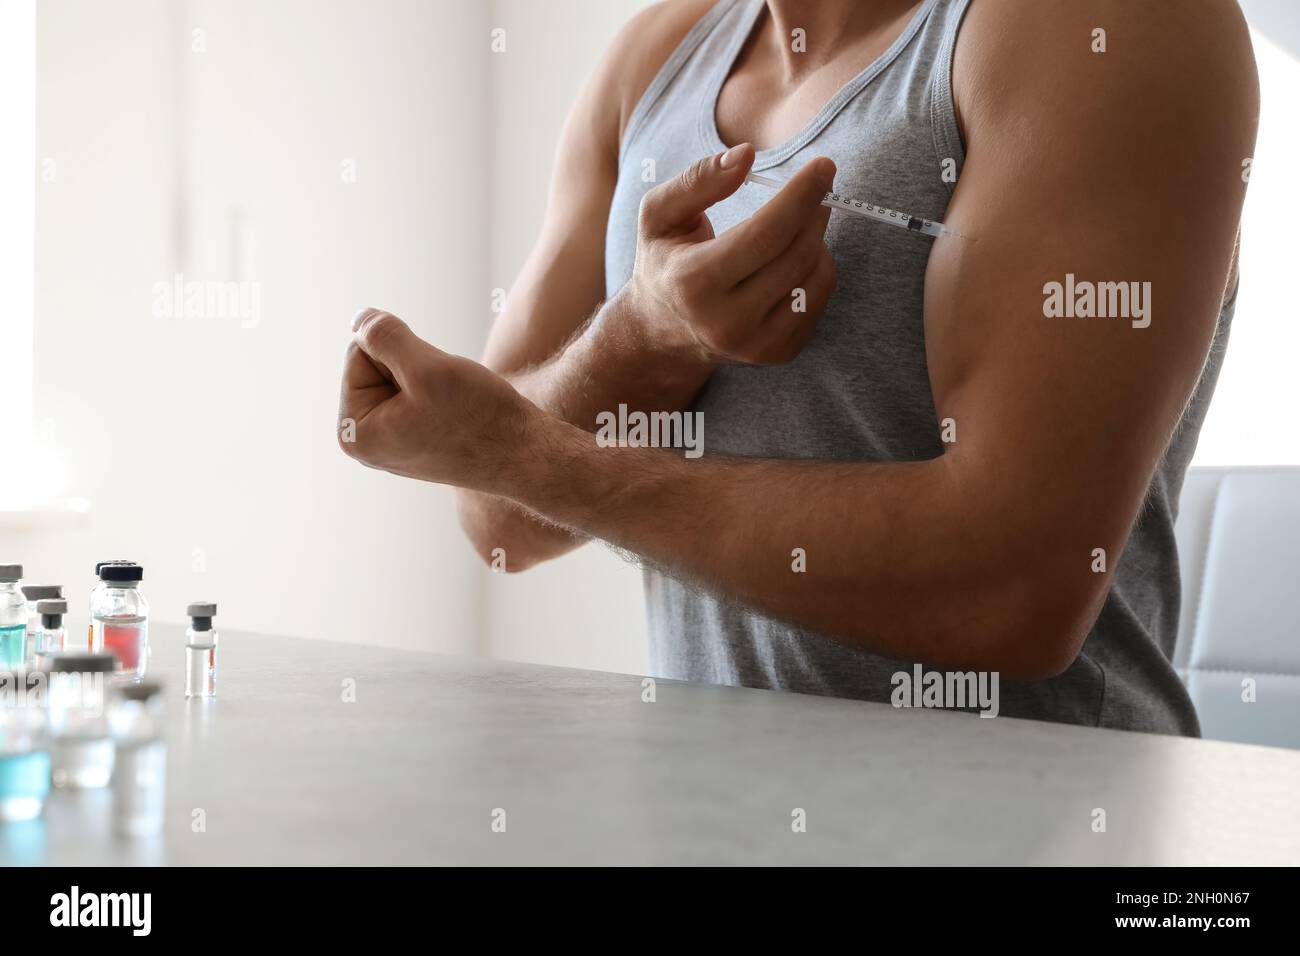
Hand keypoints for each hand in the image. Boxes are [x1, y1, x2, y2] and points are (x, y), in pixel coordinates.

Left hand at [338, 308, 538, 489]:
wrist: (525, 455)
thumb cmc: (477, 418)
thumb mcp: (426, 367)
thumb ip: (383, 336)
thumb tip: (359, 318)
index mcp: (354, 432)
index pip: (359, 352)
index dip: (402, 352)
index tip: (433, 384)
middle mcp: (367, 442)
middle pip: (376, 365)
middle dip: (415, 366)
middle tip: (447, 395)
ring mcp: (392, 442)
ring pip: (401, 376)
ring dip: (431, 377)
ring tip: (455, 406)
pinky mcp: (416, 438)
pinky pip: (419, 394)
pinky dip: (441, 391)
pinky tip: (460, 415)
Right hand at [625, 143, 837, 367]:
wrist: (664, 335)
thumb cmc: (664, 263)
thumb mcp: (659, 215)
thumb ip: (697, 180)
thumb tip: (747, 153)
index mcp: (693, 283)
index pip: (764, 234)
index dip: (800, 196)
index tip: (824, 166)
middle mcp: (727, 322)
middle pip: (797, 254)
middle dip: (814, 210)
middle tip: (815, 185)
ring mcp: (757, 345)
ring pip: (816, 275)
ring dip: (815, 238)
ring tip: (794, 224)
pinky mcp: (779, 353)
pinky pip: (820, 297)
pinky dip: (815, 267)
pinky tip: (792, 258)